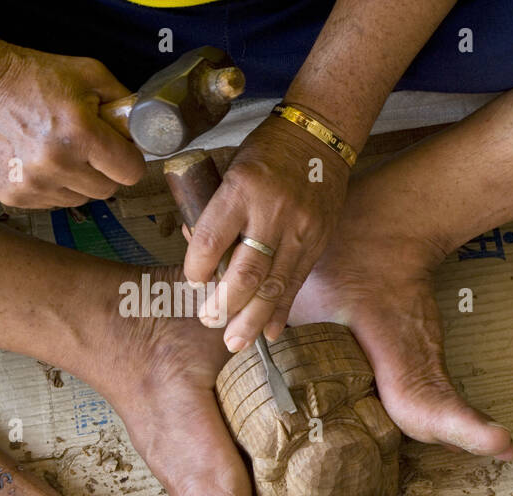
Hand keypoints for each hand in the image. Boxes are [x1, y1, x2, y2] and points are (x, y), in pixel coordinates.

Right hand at [0, 38, 143, 206]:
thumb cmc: (30, 75)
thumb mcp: (88, 75)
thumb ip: (125, 103)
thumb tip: (148, 128)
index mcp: (80, 135)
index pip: (132, 172)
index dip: (128, 159)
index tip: (119, 149)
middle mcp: (56, 164)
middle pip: (109, 190)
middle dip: (104, 170)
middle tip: (86, 146)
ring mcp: (33, 184)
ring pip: (82, 199)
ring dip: (78, 180)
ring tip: (58, 150)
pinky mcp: (14, 195)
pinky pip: (54, 202)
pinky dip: (53, 186)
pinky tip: (38, 160)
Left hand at [183, 113, 349, 351]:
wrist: (320, 137)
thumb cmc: (268, 151)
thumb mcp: (231, 169)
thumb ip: (216, 210)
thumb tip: (201, 253)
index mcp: (242, 188)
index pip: (211, 240)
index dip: (198, 269)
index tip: (193, 282)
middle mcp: (273, 212)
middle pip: (246, 273)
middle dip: (226, 306)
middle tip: (210, 323)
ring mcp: (301, 230)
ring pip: (274, 285)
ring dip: (253, 318)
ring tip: (236, 341)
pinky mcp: (318, 242)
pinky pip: (297, 282)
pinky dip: (282, 309)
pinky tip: (271, 331)